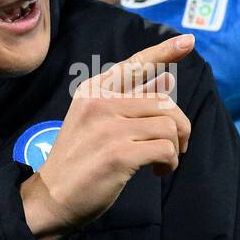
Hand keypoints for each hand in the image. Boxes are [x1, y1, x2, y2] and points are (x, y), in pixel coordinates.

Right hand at [21, 34, 194, 239]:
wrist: (50, 198)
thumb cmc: (78, 162)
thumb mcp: (95, 122)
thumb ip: (128, 101)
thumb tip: (167, 80)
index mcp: (93, 91)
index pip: (134, 65)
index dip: (164, 52)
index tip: (188, 40)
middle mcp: (100, 102)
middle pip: (164, 102)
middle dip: (180, 126)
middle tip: (175, 148)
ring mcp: (108, 128)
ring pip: (169, 126)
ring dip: (174, 148)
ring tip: (162, 163)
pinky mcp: (118, 154)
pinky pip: (165, 149)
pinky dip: (169, 163)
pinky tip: (157, 171)